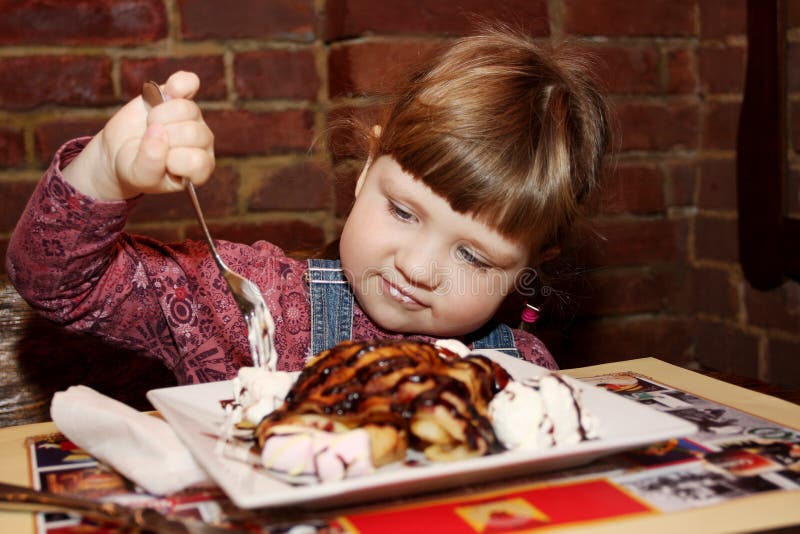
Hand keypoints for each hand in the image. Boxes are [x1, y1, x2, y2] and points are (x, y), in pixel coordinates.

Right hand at [63, 71, 214, 199]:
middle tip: (150, 142)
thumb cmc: (135, 169)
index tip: (158, 165)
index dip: (171, 160)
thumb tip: (157, 131)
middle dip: (162, 137)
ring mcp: (194, 118)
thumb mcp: (139, 176)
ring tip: (151, 125)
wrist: (121, 150)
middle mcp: (203, 142)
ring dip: (159, 116)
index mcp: (201, 167)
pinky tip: (167, 93)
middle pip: (191, 133)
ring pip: (186, 109)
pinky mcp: (181, 96)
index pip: (196, 161)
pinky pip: (190, 82)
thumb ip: (150, 163)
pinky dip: (178, 84)